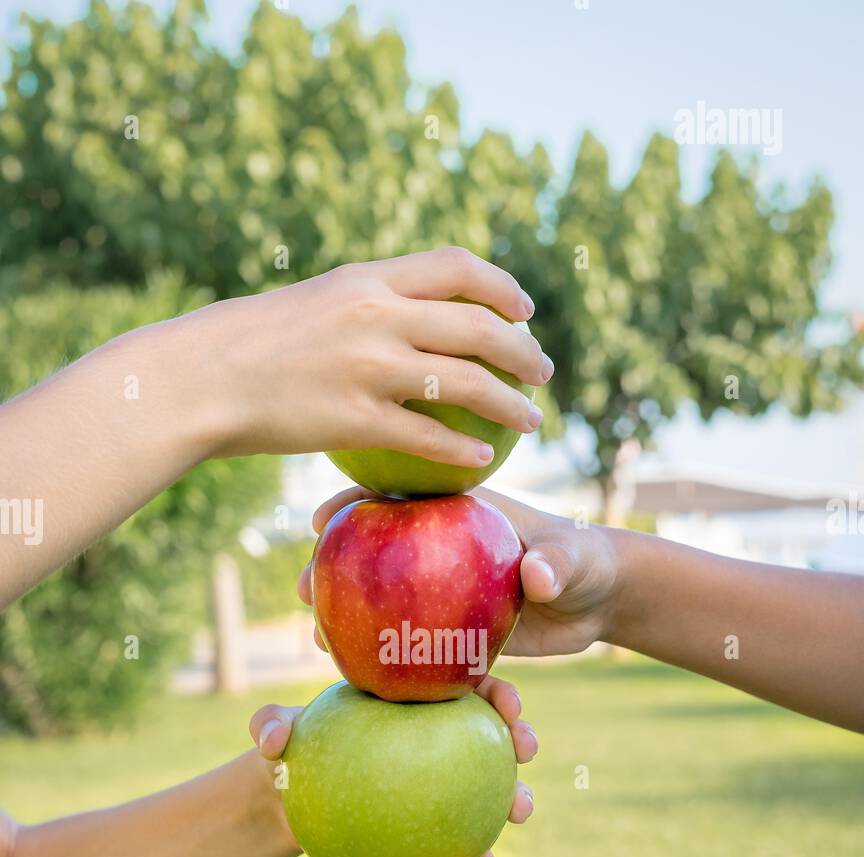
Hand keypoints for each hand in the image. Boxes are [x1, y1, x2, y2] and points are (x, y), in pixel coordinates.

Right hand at [198, 247, 551, 465]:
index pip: (456, 266)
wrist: (199, 378)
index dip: (503, 286)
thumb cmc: (249, 346)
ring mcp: (368, 367)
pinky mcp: (354, 419)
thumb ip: (363, 307)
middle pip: (477, 326)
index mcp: (367, 278)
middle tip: (542, 372)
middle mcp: (375, 315)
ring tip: (533, 421)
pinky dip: (464, 451)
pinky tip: (482, 462)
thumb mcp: (311, 304)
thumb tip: (406, 321)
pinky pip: (429, 438)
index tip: (525, 309)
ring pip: (467, 383)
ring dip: (512, 404)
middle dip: (524, 350)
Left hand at [249, 672, 536, 856]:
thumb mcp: (275, 733)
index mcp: (408, 700)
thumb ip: (269, 724)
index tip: (508, 701)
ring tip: (521, 810)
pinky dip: (473, 848)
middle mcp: (432, 735)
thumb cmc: (289, 754)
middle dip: (518, 735)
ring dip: (515, 793)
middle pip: (488, 729)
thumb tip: (275, 738)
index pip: (459, 683)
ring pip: (487, 783)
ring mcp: (437, 780)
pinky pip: (459, 835)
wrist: (291, 803)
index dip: (493, 687)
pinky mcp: (430, 822)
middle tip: (525, 748)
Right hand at [300, 486, 620, 657]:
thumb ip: (555, 563)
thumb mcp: (574, 558)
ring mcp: (439, 592)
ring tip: (319, 639)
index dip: (351, 504)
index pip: (393, 497)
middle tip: (307, 592)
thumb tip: (535, 577)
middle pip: (370, 552)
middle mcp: (436, 549)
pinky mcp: (450, 630)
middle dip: (330, 566)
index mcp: (456, 514)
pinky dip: (385, 657)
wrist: (599, 602)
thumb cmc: (586, 561)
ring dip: (345, 616)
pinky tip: (361, 677)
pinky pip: (410, 643)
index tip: (320, 523)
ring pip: (380, 601)